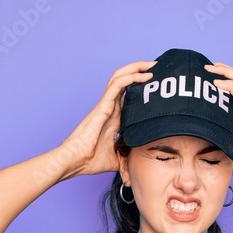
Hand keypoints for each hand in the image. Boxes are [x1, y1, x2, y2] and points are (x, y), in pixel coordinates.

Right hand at [54, 61, 155, 179]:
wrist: (75, 161)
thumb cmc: (89, 160)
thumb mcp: (116, 160)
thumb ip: (126, 159)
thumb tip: (136, 168)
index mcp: (114, 117)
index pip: (129, 95)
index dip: (141, 86)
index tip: (157, 85)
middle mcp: (111, 107)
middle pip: (125, 80)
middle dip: (141, 70)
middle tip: (158, 67)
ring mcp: (106, 105)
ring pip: (121, 76)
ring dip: (137, 68)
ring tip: (153, 65)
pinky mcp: (103, 105)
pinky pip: (118, 85)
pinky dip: (132, 77)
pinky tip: (144, 76)